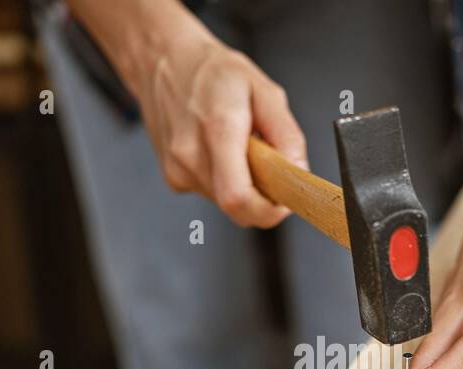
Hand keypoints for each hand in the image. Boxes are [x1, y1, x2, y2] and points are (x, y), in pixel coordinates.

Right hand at [73, 0, 305, 226]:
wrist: (164, 62)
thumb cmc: (213, 72)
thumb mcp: (264, 90)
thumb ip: (286, 133)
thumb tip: (298, 170)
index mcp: (217, 129)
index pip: (239, 198)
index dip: (268, 211)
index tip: (286, 200)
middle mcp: (191, 155)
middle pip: (236, 207)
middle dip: (261, 197)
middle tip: (269, 167)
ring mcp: (178, 170)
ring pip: (226, 203)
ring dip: (243, 185)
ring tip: (240, 148)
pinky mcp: (173, 178)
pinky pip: (212, 193)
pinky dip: (226, 180)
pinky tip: (220, 151)